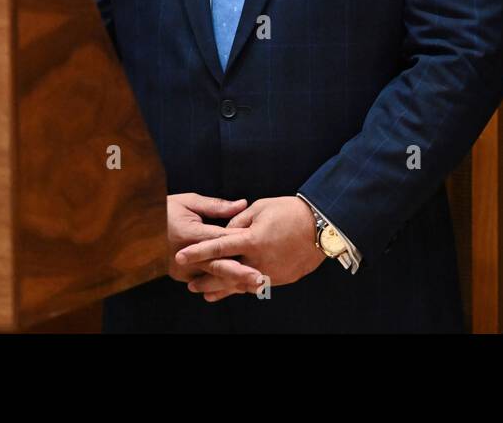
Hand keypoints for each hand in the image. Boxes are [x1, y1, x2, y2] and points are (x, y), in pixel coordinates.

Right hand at [167, 193, 262, 298]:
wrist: (137, 229)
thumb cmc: (164, 211)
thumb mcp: (189, 202)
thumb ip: (216, 206)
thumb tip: (242, 204)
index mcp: (189, 234)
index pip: (218, 241)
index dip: (239, 245)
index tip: (258, 250)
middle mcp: (185, 255)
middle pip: (217, 266)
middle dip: (240, 274)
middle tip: (260, 280)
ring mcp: (181, 268)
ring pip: (212, 277)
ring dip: (233, 282)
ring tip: (255, 286)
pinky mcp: (180, 275)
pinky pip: (204, 280)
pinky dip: (221, 283)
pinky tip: (240, 287)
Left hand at [177, 196, 323, 300]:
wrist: (322, 227)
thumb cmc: (290, 211)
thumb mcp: (261, 208)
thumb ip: (239, 220)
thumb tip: (227, 231)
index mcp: (252, 239)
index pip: (218, 247)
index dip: (197, 252)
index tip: (180, 257)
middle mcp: (259, 259)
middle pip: (225, 274)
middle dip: (206, 281)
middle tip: (191, 285)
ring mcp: (271, 271)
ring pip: (240, 285)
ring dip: (222, 289)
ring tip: (206, 294)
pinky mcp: (281, 278)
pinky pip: (257, 284)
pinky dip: (243, 287)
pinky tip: (233, 289)